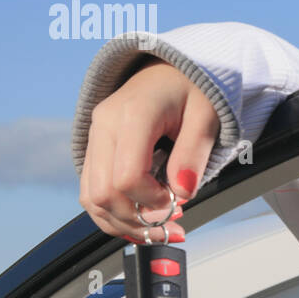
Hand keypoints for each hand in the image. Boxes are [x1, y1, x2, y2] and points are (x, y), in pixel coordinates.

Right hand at [79, 58, 220, 242]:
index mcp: (133, 114)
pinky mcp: (95, 147)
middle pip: (103, 193)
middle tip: (171, 225)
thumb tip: (182, 193)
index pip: (127, 178)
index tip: (179, 203)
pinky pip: (92, 190)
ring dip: (123, 223)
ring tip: (157, 230)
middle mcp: (104, 125)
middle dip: (137, 219)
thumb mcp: (207, 116)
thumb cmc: (193, 87)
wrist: (172, 68)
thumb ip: (194, 154)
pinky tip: (139, 221)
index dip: (152, 202)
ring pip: (91, 197)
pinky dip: (113, 213)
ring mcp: (95, 136)